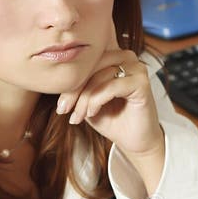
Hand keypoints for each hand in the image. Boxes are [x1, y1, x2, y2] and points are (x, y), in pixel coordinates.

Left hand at [56, 23, 164, 193]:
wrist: (134, 141)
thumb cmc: (112, 119)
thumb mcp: (87, 100)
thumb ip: (77, 86)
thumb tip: (55, 80)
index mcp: (112, 57)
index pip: (85, 62)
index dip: (69, 82)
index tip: (61, 105)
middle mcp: (125, 57)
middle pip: (90, 66)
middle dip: (74, 90)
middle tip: (64, 110)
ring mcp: (136, 67)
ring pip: (99, 76)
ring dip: (84, 99)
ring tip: (78, 116)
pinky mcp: (142, 82)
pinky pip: (111, 86)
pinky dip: (97, 100)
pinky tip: (92, 113)